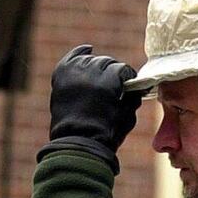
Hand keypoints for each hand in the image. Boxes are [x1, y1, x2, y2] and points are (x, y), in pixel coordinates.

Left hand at [38, 45, 141, 173]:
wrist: (77, 145)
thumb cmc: (106, 134)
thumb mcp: (128, 117)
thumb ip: (133, 97)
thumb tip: (136, 86)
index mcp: (107, 83)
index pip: (122, 69)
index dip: (128, 77)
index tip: (130, 83)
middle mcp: (89, 75)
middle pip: (106, 62)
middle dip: (114, 71)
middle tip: (116, 82)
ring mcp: (73, 76)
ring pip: (90, 60)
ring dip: (98, 66)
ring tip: (102, 76)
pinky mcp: (61, 79)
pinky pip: (71, 58)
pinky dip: (79, 54)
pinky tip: (87, 51)